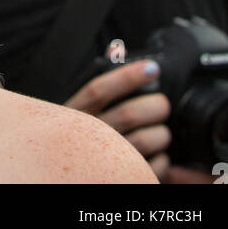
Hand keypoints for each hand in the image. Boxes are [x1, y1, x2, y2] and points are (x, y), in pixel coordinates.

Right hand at [66, 60, 171, 179]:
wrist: (64, 177)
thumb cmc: (78, 138)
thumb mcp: (78, 110)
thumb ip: (99, 83)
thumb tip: (116, 49)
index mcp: (76, 114)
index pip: (99, 89)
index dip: (128, 76)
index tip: (152, 68)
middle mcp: (88, 137)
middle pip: (129, 114)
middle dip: (155, 106)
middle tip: (161, 104)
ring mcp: (105, 161)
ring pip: (146, 140)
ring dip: (162, 133)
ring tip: (160, 131)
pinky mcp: (124, 180)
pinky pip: (155, 167)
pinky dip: (163, 159)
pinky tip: (156, 154)